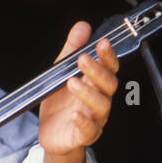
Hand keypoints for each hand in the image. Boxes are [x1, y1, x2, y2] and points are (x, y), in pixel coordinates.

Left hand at [38, 21, 118, 162]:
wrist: (52, 135)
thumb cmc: (60, 105)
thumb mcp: (60, 73)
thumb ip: (70, 50)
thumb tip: (82, 27)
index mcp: (95, 84)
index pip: (109, 67)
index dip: (108, 55)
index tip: (102, 43)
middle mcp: (99, 100)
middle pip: (108, 85)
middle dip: (97, 71)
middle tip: (83, 59)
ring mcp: (94, 118)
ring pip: (101, 106)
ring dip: (88, 93)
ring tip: (72, 82)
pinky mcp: (84, 135)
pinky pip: (89, 130)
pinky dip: (83, 122)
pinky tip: (74, 114)